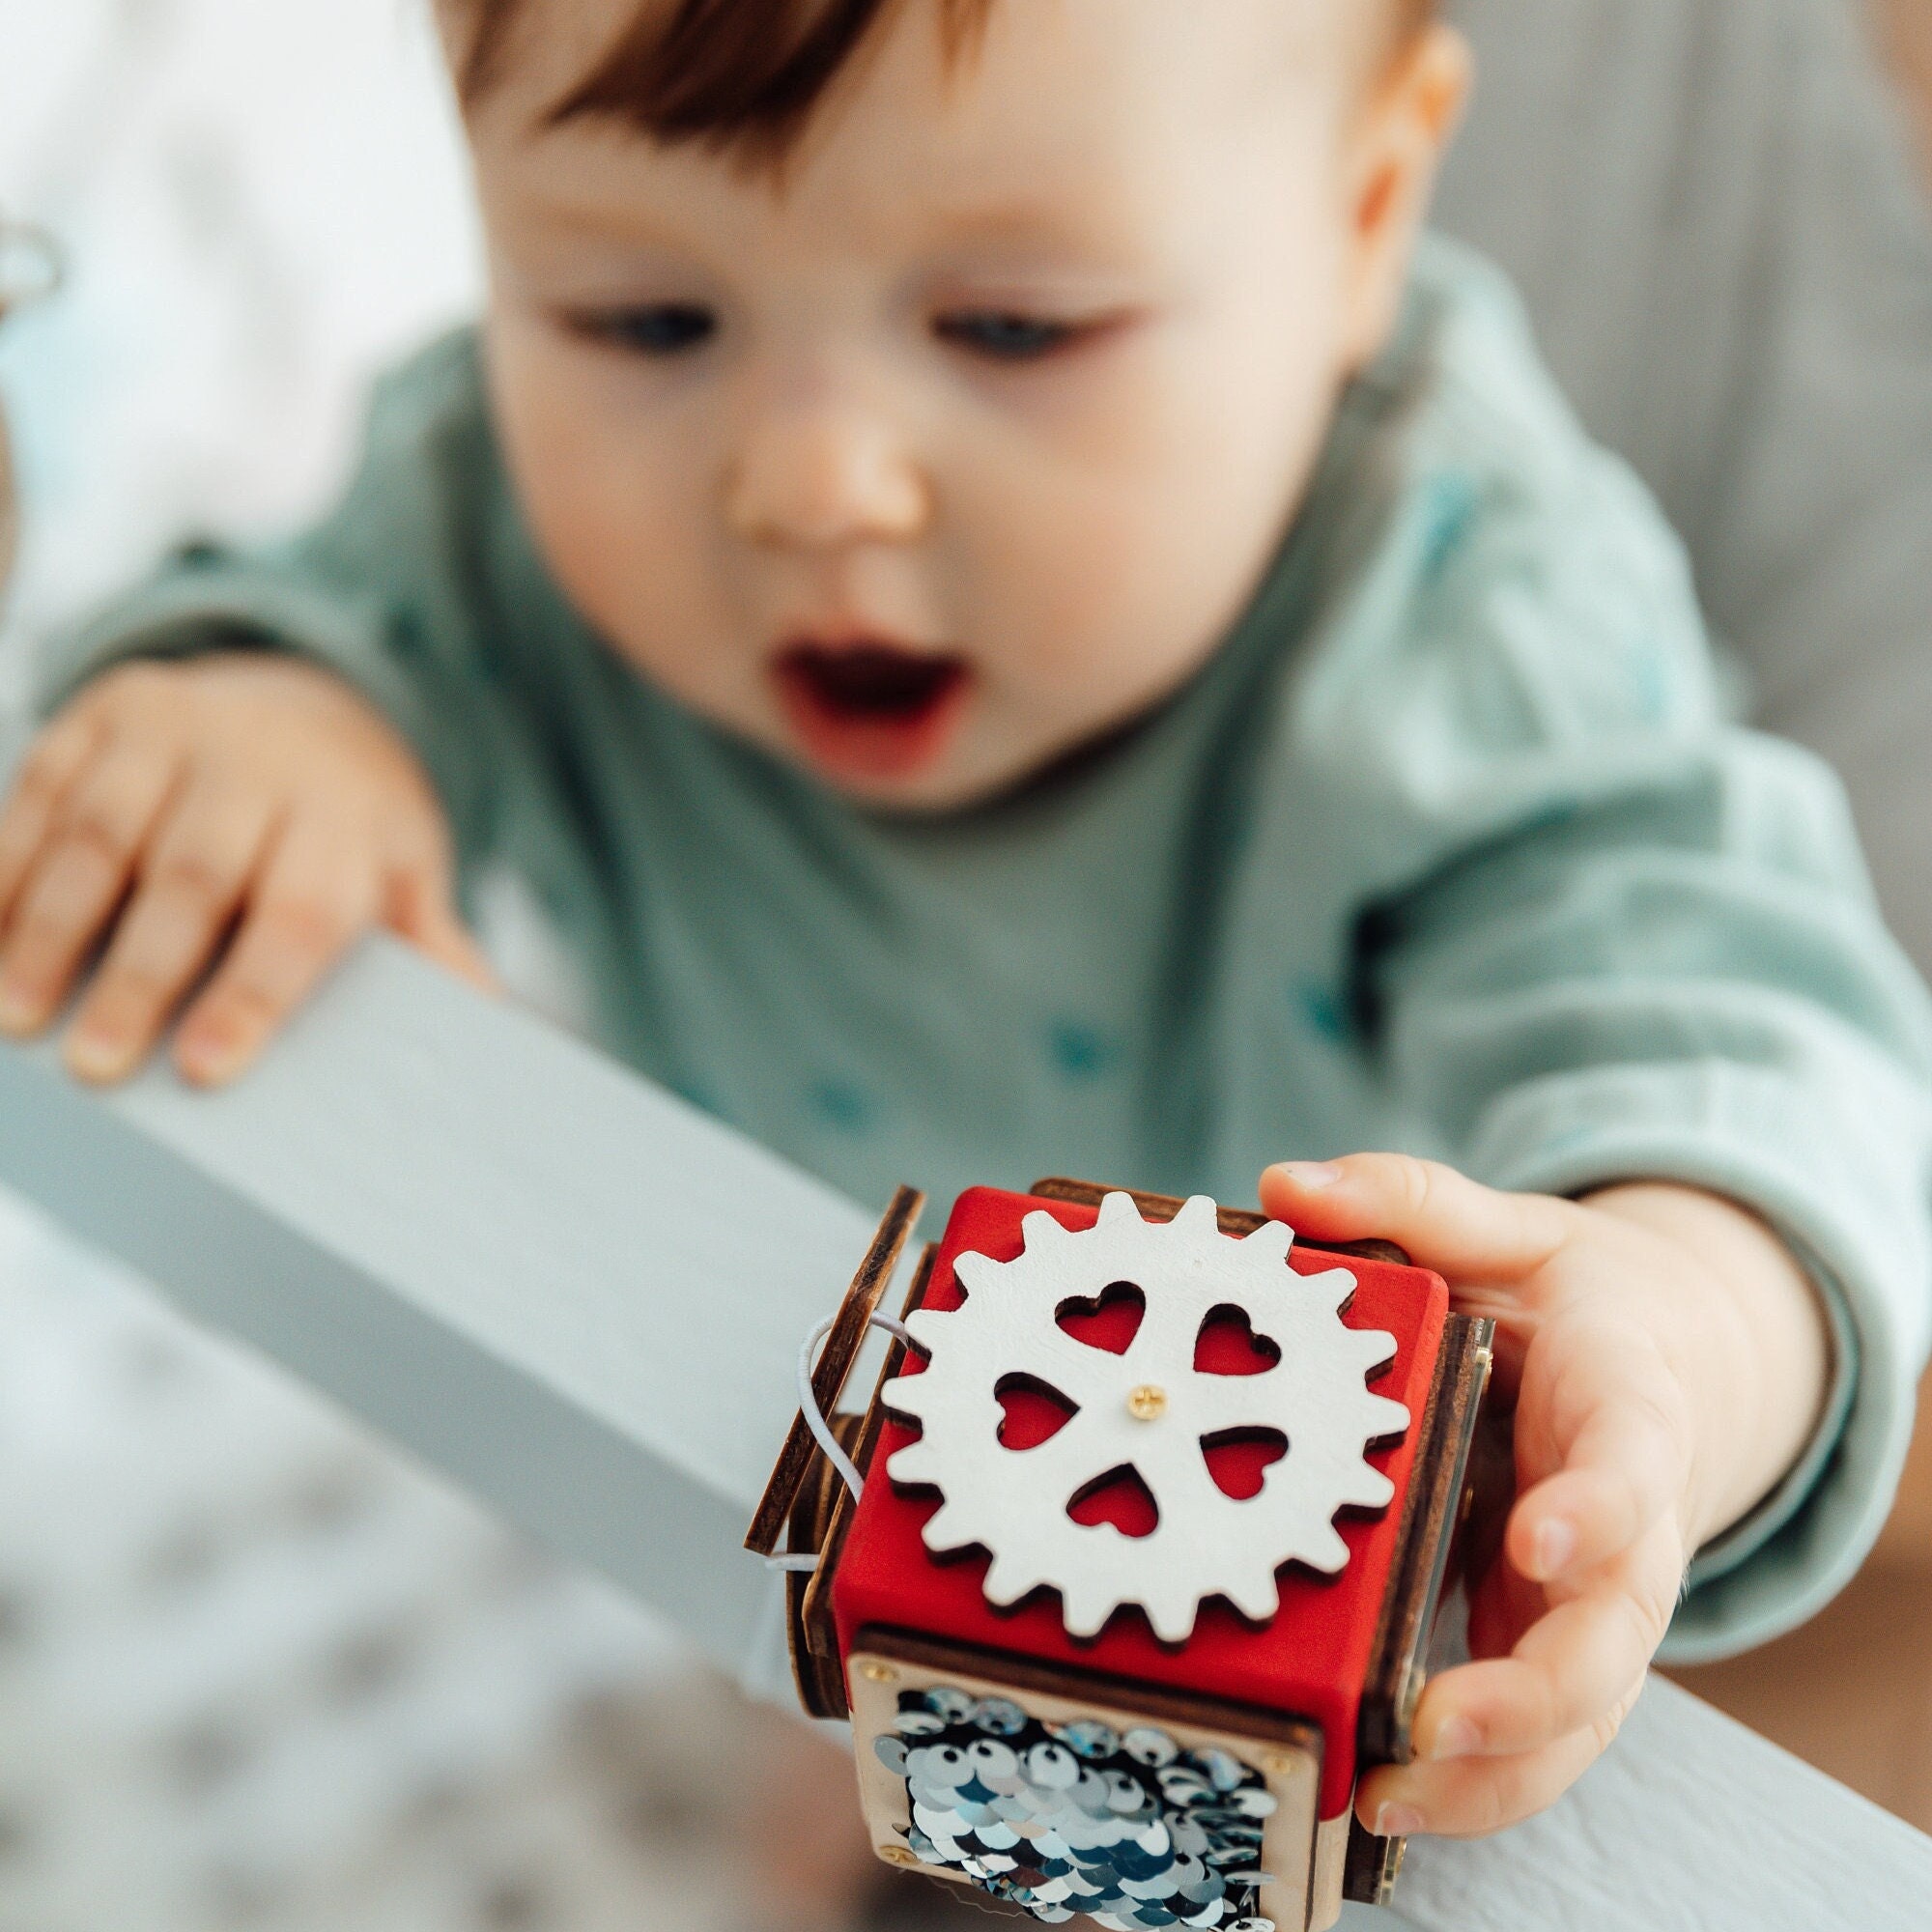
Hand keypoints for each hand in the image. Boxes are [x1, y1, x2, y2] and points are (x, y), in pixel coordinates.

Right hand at [0, 655, 492, 1084]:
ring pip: (98, 834)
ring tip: (12, 1016)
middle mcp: (259, 766)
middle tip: (95, 1065)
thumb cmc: (350, 827)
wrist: (306, 703)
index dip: (254, 993)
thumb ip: (426, 943)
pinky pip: (37, 789)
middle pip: (192, 878)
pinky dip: (2, 866)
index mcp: (342, 819)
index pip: (300, 912)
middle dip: (137, 976)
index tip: (207, 1070)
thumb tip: (482, 1020)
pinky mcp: (103, 711)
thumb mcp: (405, 873)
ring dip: (45, 928)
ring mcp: (175, 729)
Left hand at [1259, 1154, 1829, 1838]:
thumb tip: (1285, 1184)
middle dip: (1536, 1689)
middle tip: (1441, 1722)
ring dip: (1497, 1770)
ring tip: (1392, 1798)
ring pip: (1577, 1712)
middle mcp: (1626, 1526)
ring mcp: (1591, 1598)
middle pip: (1614, 1629)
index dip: (1597, 1505)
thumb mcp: (1509, 1229)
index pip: (1631, 1462)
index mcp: (1626, 1407)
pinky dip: (1476, 1780)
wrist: (1654, 1363)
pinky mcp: (1547, 1636)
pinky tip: (1386, 1797)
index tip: (1542, 1534)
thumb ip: (1410, 1200)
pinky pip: (1532, 1730)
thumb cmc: (1572, 1298)